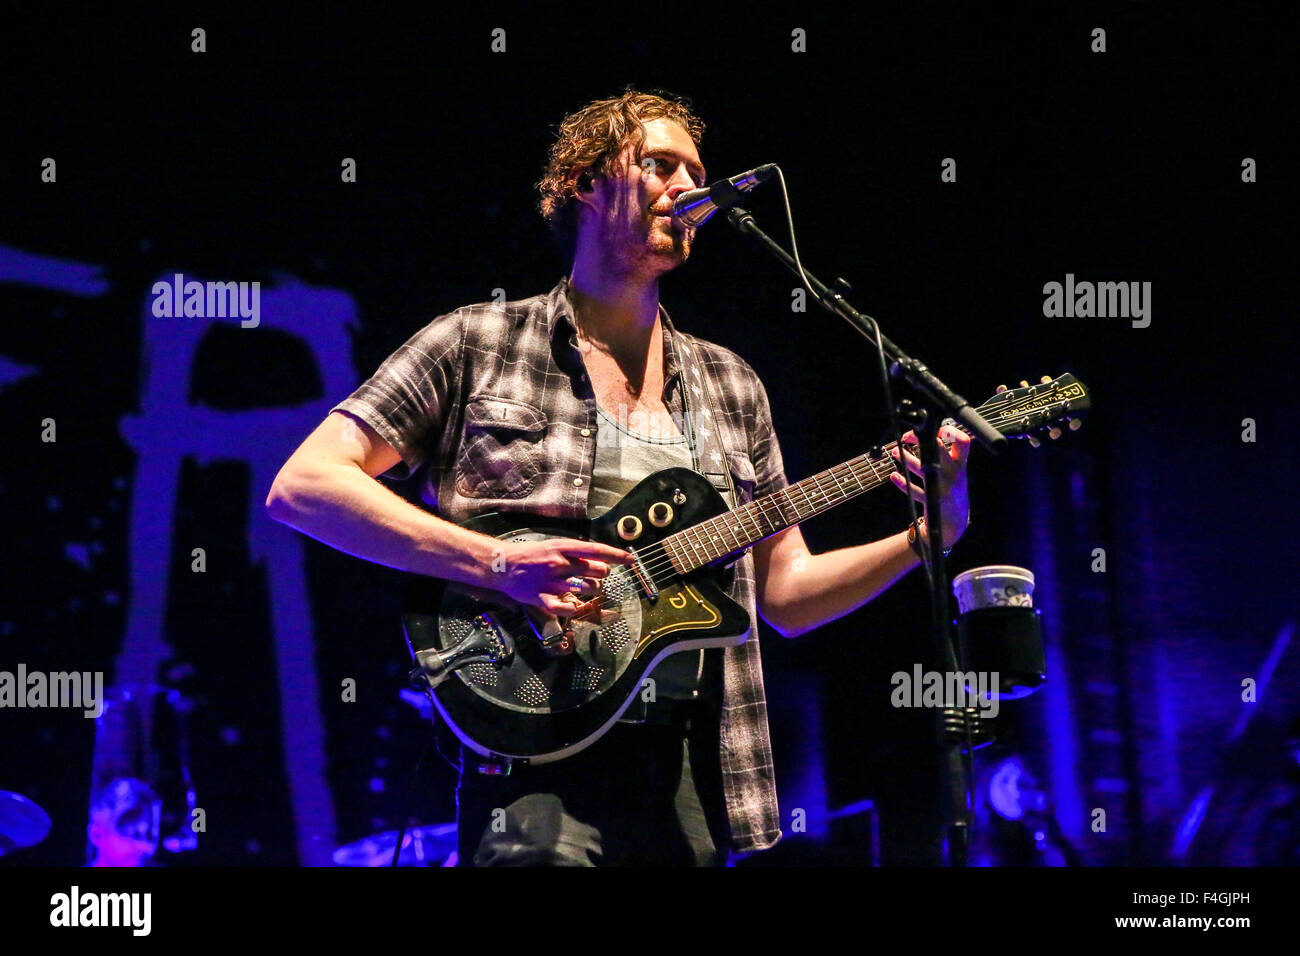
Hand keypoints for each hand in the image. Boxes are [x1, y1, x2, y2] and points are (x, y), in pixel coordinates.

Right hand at [493, 537, 635, 615]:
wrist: (502, 566)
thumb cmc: (530, 555)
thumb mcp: (553, 545)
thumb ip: (575, 553)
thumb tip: (600, 559)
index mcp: (562, 547)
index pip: (597, 550)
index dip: (617, 555)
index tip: (631, 560)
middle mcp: (559, 563)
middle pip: (598, 570)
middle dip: (603, 574)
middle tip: (597, 576)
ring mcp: (551, 581)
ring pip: (588, 588)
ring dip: (593, 590)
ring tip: (586, 588)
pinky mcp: (542, 598)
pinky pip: (567, 607)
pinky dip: (575, 608)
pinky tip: (574, 604)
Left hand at [888, 422, 971, 548]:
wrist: (955, 520)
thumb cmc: (953, 489)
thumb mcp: (957, 470)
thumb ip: (947, 454)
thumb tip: (929, 433)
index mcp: (961, 464)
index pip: (963, 442)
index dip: (950, 431)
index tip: (935, 428)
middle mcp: (953, 474)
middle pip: (938, 451)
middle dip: (920, 440)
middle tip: (908, 436)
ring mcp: (942, 488)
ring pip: (923, 469)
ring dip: (907, 459)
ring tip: (895, 451)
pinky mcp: (931, 501)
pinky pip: (914, 491)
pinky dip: (902, 483)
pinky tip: (894, 476)